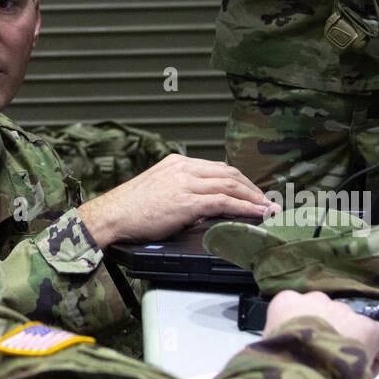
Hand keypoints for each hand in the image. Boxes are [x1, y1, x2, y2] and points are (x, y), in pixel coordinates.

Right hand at [76, 153, 275, 247]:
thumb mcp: (159, 189)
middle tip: (266, 200)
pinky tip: (255, 213)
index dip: (240, 180)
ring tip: (267, 208)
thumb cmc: (130, 209)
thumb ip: (181, 191)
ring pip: (229, 184)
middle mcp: (183, 168)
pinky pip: (223, 201)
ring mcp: (185, 183)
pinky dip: (243, 207)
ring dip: (253, 197)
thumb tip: (204, 205)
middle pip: (228, 173)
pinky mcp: (186, 201)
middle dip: (251, 187)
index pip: (218, 168)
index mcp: (177, 163)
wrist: (112, 215)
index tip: (252, 192)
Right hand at [264, 290, 378, 376]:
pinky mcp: (371, 327)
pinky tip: (369, 367)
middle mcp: (317, 299)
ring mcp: (346, 311)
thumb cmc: (279, 354)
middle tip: (324, 354)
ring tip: (344, 362)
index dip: (303, 329)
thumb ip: (280, 335)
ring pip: (351, 323)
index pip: (295, 309)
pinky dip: (378, 351)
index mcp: (287, 302)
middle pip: (326, 314)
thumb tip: (284, 346)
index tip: (303, 348)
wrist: (303, 363)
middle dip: (328, 331)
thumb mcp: (270, 340)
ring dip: (349, 338)